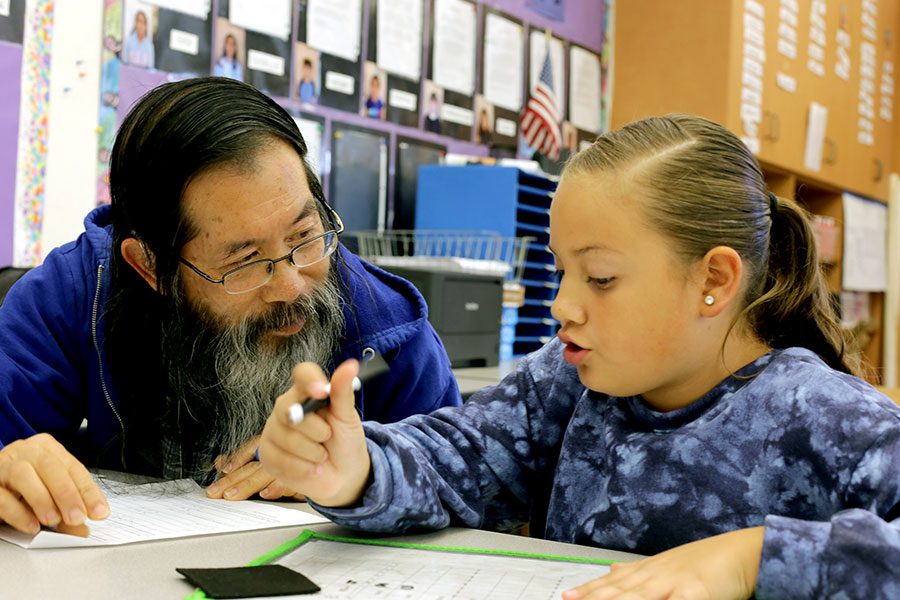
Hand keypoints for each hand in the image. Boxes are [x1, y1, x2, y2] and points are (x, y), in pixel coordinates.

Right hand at [0, 433, 109, 534]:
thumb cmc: (22, 485)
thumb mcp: (48, 493)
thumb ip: (65, 508)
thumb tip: (82, 529)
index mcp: (47, 450)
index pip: (73, 468)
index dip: (88, 492)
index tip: (100, 512)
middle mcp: (26, 452)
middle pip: (50, 466)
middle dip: (67, 494)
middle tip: (77, 518)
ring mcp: (3, 465)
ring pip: (23, 474)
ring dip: (42, 499)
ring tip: (52, 520)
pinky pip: (1, 496)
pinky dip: (18, 512)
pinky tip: (30, 525)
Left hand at [206, 436, 304, 500]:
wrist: (325, 459)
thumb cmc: (293, 457)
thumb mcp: (267, 457)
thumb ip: (243, 459)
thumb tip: (220, 462)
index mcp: (270, 445)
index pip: (249, 449)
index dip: (235, 460)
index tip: (221, 470)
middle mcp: (278, 453)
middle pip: (251, 467)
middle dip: (231, 480)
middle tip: (215, 492)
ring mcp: (289, 464)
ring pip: (265, 475)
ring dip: (247, 486)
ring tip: (232, 495)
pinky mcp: (301, 478)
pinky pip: (288, 482)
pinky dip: (277, 488)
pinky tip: (266, 493)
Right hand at [259, 360, 370, 507]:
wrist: (344, 476)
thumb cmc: (345, 441)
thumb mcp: (347, 417)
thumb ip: (343, 392)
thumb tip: (351, 365)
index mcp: (307, 393)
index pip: (302, 373)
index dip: (310, 381)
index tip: (322, 393)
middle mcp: (286, 407)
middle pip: (290, 409)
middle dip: (316, 429)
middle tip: (328, 437)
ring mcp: (274, 431)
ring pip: (287, 438)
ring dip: (313, 452)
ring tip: (322, 455)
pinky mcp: (268, 455)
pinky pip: (282, 460)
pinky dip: (304, 468)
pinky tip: (313, 468)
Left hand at [562, 527, 764, 599]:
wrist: (743, 552)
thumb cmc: (705, 562)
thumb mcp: (666, 565)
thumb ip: (637, 571)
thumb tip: (611, 570)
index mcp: (646, 571)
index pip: (610, 584)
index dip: (587, 591)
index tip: (565, 597)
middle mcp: (655, 576)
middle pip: (617, 592)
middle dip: (593, 599)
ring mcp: (673, 584)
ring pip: (637, 599)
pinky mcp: (695, 593)